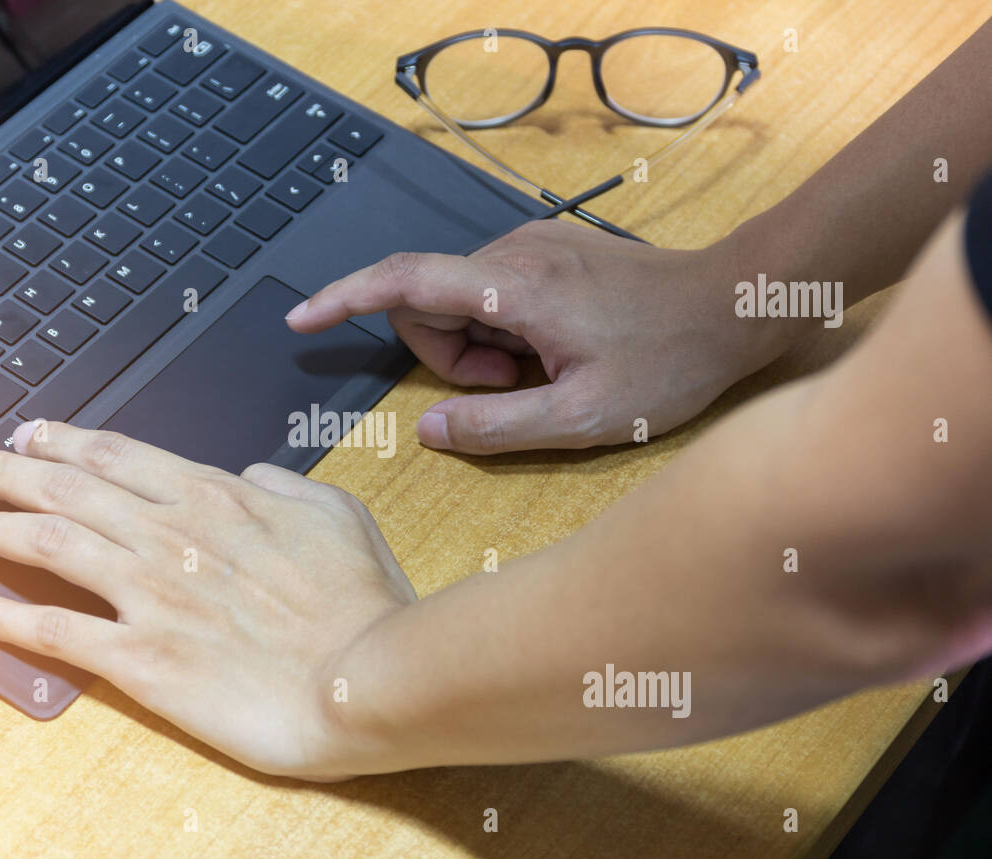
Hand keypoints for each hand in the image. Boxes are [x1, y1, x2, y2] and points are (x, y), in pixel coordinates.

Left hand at [0, 420, 414, 779]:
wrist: (368, 679)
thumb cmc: (363, 604)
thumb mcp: (337, 513)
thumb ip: (285, 485)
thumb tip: (251, 474)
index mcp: (216, 499)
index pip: (117, 457)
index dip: (63, 442)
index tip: (29, 436)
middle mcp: (171, 536)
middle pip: (67, 490)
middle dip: (8, 472)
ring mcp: (150, 596)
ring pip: (50, 545)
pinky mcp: (142, 659)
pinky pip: (58, 631)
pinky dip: (11, 619)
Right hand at [285, 219, 801, 452]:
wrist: (736, 302)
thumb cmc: (670, 361)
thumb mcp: (583, 419)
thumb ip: (497, 428)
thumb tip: (430, 430)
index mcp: (513, 288)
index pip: (403, 282)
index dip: (343, 300)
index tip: (301, 321)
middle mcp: (512, 253)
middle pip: (428, 305)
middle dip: (452, 360)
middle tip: (514, 390)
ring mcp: (531, 248)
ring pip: (460, 305)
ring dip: (482, 351)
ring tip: (545, 374)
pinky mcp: (547, 254)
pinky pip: (491, 295)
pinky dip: (503, 333)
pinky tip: (554, 352)